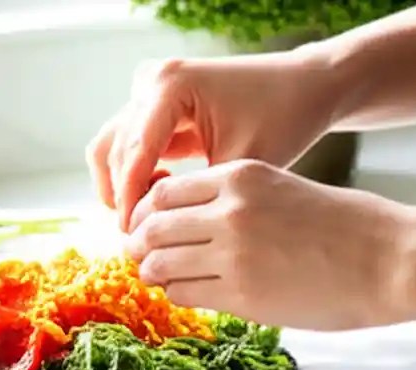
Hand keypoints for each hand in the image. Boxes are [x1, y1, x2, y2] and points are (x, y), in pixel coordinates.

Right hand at [86, 47, 342, 231]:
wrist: (303, 87)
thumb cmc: (282, 119)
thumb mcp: (240, 164)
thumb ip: (197, 198)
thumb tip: (160, 241)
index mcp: (170, 85)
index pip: (135, 152)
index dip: (130, 200)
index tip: (133, 239)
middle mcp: (151, 81)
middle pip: (114, 150)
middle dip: (123, 197)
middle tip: (140, 240)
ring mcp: (149, 90)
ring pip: (112, 149)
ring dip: (122, 187)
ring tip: (151, 219)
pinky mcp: (153, 106)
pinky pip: (128, 146)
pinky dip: (135, 176)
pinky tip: (161, 200)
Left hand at [125, 160, 413, 331]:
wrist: (393, 258)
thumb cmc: (348, 226)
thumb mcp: (282, 189)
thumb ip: (234, 201)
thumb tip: (188, 225)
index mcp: (239, 177)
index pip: (161, 193)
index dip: (145, 215)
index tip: (147, 229)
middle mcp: (228, 211)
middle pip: (150, 229)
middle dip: (139, 246)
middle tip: (141, 258)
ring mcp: (232, 255)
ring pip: (159, 265)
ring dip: (154, 274)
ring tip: (162, 279)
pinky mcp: (242, 296)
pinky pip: (184, 294)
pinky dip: (178, 295)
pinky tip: (191, 293)